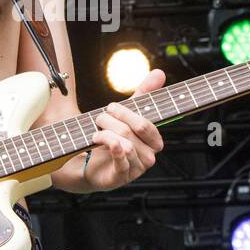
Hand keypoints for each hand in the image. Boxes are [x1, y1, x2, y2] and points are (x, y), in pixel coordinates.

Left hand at [85, 69, 166, 190]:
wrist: (90, 164)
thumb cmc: (113, 137)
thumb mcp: (128, 114)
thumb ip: (144, 94)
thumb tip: (159, 72)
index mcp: (154, 141)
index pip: (146, 124)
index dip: (126, 113)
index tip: (111, 107)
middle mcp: (149, 157)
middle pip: (133, 131)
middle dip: (112, 120)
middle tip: (99, 118)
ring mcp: (136, 169)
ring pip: (124, 143)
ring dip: (104, 132)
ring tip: (95, 132)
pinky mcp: (121, 177)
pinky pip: (120, 160)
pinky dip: (110, 146)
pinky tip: (98, 139)